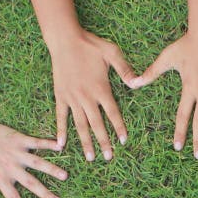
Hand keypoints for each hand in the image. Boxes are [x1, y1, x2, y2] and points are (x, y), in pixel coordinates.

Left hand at [0, 116, 66, 197]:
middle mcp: (10, 167)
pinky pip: (36, 142)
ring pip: (37, 163)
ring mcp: (16, 153)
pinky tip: (60, 146)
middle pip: (30, 183)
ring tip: (64, 176)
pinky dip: (48, 144)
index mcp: (0, 178)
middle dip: (44, 193)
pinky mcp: (19, 139)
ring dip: (51, 169)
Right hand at [50, 30, 134, 160]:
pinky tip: (61, 144)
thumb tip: (138, 83)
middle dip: (103, 142)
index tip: (124, 141)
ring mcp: (72, 98)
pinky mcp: (60, 96)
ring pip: (80, 125)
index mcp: (101, 89)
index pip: (113, 113)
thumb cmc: (90, 45)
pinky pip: (61, 117)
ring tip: (90, 157)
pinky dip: (60, 131)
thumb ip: (125, 69)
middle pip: (97, 124)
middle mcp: (87, 97)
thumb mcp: (112, 52)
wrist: (64, 39)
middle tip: (108, 157)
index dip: (119, 127)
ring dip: (85, 142)